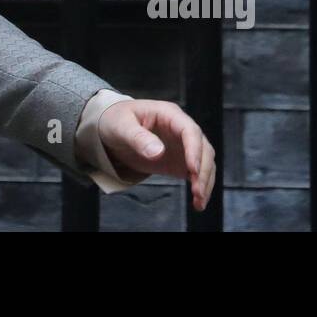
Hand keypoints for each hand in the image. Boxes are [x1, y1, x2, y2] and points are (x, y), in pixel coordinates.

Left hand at [98, 99, 215, 210]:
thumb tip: (158, 152)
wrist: (110, 128)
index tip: (193, 170)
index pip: (190, 130)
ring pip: (204, 162)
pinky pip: (196, 173)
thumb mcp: (121, 126)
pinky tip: (198, 202)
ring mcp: (182, 145)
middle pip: (203, 148)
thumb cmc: (116, 120)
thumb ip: (138, 138)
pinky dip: (199, 186)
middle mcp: (180, 128)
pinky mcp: (179, 160)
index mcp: (168, 114)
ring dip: (205, 182)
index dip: (194, 150)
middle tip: (197, 191)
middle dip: (203, 170)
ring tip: (199, 202)